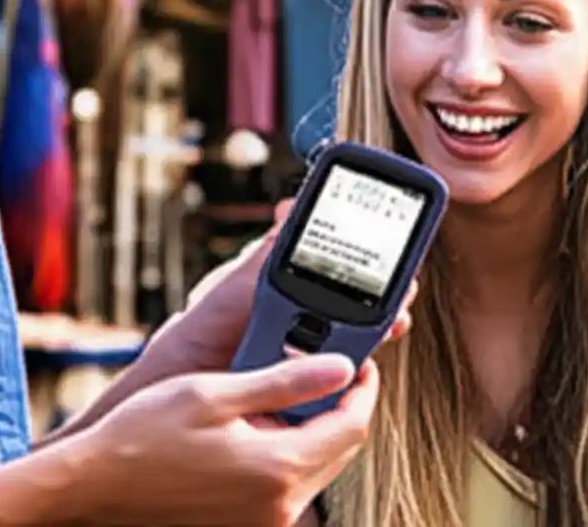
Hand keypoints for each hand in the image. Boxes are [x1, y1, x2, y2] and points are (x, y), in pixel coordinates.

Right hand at [71, 353, 378, 525]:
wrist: (95, 486)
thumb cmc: (144, 436)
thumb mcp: (215, 392)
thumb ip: (285, 381)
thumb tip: (341, 367)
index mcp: (278, 469)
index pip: (351, 427)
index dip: (362, 390)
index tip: (359, 365)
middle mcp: (279, 508)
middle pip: (338, 453)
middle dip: (337, 412)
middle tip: (318, 375)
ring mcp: (262, 525)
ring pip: (312, 473)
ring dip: (307, 437)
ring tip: (270, 404)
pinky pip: (283, 492)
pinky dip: (281, 461)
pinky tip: (248, 437)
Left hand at [142, 200, 416, 378]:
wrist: (185, 380)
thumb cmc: (205, 328)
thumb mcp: (238, 284)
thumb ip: (269, 253)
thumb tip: (291, 207)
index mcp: (293, 281)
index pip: (341, 259)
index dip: (372, 250)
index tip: (392, 239)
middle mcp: (309, 312)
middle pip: (363, 296)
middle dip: (389, 290)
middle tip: (403, 284)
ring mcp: (313, 345)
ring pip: (361, 332)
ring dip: (383, 324)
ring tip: (394, 318)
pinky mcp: (312, 377)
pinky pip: (343, 367)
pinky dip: (359, 361)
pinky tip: (365, 357)